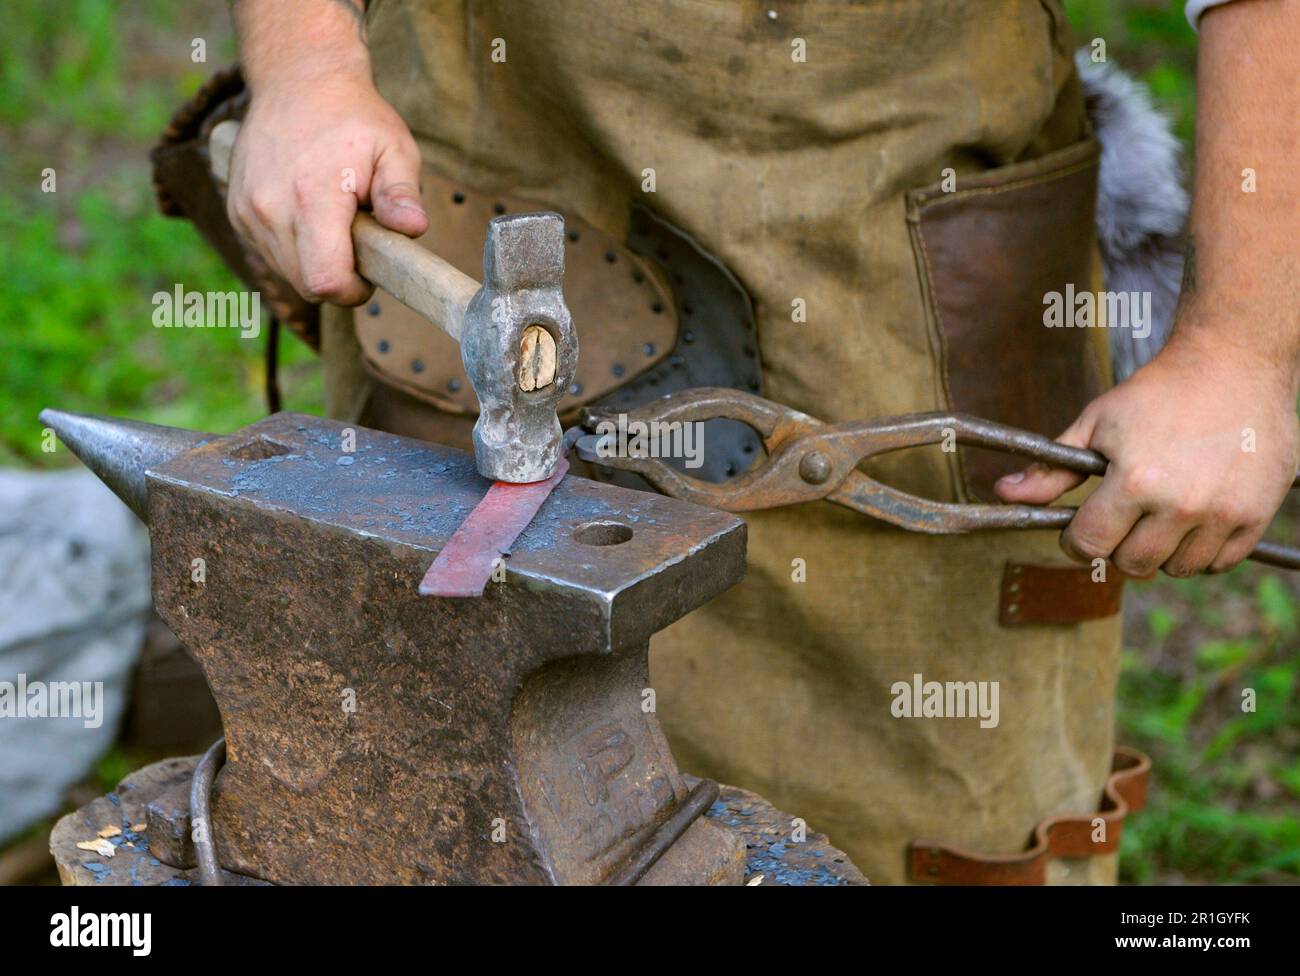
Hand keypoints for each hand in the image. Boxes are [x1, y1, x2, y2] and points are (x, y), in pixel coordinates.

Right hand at [226, 66, 427, 305]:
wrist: (298, 78)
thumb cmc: (354, 117)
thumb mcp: (394, 148)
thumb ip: (401, 193)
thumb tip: (412, 228)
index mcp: (311, 198)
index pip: (325, 281)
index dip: (353, 291)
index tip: (370, 273)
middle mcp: (269, 209)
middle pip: (306, 285)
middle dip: (338, 278)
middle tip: (359, 243)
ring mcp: (247, 211)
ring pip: (287, 273)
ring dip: (315, 263)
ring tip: (335, 222)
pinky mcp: (236, 211)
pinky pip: (269, 254)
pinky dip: (294, 250)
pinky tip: (310, 217)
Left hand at [995, 331, 1298, 576]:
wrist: (1233, 364)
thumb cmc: (1157, 392)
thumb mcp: (1096, 423)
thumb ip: (1052, 469)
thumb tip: (1004, 493)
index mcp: (1136, 482)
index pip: (1090, 545)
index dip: (1076, 540)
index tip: (1081, 528)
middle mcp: (1181, 505)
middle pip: (1131, 564)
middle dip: (1118, 544)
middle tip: (1122, 515)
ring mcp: (1224, 513)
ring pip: (1176, 568)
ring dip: (1161, 550)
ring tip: (1159, 513)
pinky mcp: (1257, 515)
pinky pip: (1219, 562)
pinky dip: (1201, 551)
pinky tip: (1193, 518)